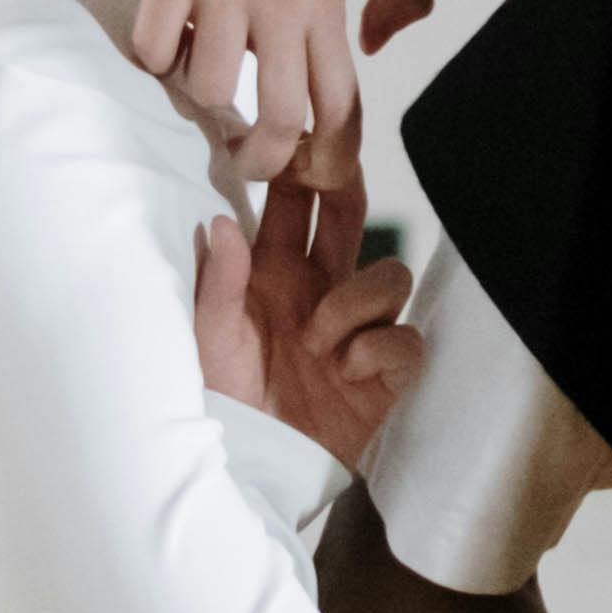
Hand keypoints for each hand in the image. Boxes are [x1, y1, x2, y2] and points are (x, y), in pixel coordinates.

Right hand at [138, 0, 430, 192]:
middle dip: (264, 160)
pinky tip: (168, 42)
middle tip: (249, 161)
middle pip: (280, 115)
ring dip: (204, 103)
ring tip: (205, 85)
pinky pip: (154, 43)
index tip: (314, 173)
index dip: (330, 156)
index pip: (341, 106)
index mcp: (327, 1)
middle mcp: (279, 1)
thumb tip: (377, 49)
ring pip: (211, 88)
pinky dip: (157, 59)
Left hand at [196, 170, 416, 472]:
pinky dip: (378, 347)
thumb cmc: (220, 403)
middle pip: (351, 215)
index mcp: (274, 272)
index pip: (297, 201)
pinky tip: (345, 370)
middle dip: (346, 190)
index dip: (303, 169)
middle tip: (332, 174)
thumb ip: (218, 283)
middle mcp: (319, 289)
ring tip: (318, 341)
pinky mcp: (384, 373)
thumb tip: (222, 221)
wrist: (246, 470)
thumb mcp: (206, 340)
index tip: (296, 143)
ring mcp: (356, 328)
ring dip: (357, 299)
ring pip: (391, 274)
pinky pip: (406, 337)